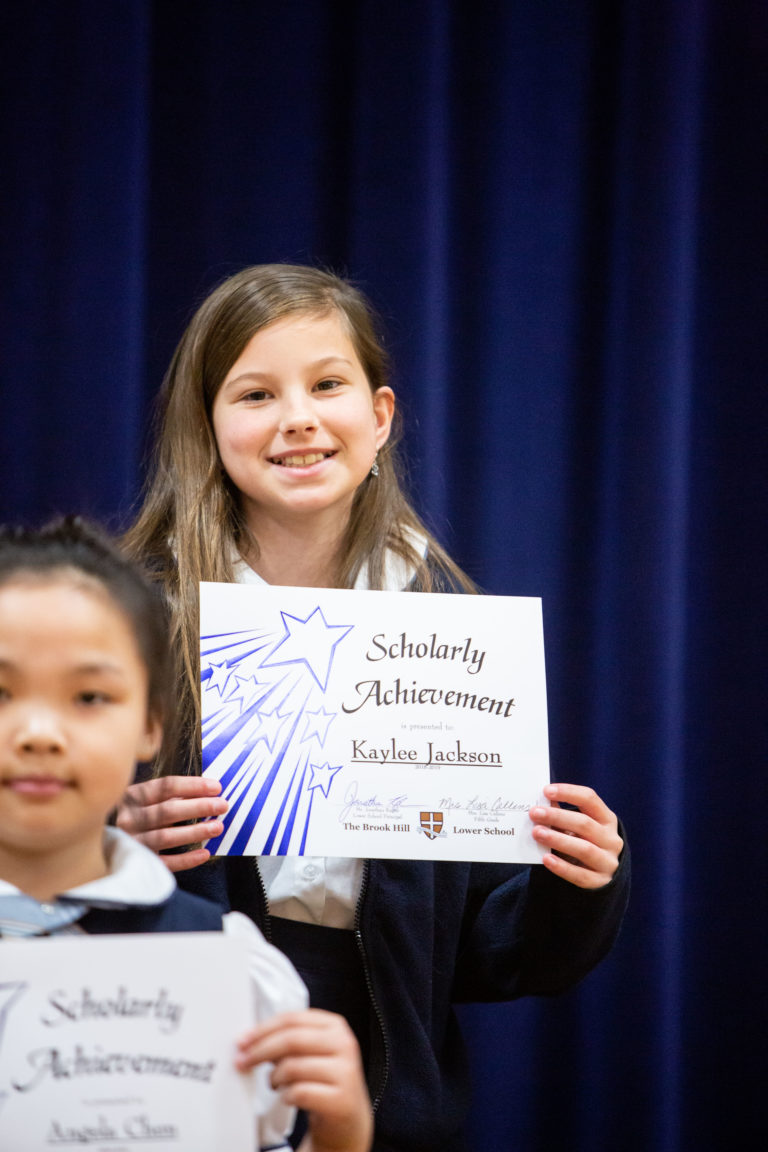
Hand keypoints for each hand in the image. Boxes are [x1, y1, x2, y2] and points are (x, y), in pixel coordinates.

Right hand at [116, 776, 227, 872]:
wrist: (92, 846)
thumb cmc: (127, 816)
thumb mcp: (140, 800)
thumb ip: (164, 796)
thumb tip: (202, 792)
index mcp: (131, 797)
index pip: (165, 787)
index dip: (193, 786)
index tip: (216, 787)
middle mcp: (128, 818)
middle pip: (168, 810)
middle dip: (198, 806)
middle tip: (222, 805)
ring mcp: (130, 842)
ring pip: (166, 836)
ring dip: (195, 831)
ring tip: (218, 827)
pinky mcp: (135, 862)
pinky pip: (163, 863)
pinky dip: (185, 860)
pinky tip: (204, 854)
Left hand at [236, 1009, 372, 1151]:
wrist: (347, 1118)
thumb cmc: (324, 1082)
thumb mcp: (311, 1053)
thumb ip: (289, 1041)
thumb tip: (252, 1041)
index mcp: (334, 1026)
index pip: (292, 1018)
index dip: (263, 1029)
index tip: (244, 1041)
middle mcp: (343, 1044)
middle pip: (291, 1039)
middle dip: (260, 1051)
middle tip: (243, 1062)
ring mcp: (345, 1072)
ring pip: (293, 1066)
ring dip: (274, 1077)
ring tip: (274, 1083)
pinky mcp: (341, 1100)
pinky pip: (300, 1092)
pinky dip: (286, 1096)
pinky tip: (288, 1097)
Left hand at [529, 783, 622, 889]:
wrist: (600, 876)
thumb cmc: (584, 843)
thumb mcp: (578, 827)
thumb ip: (562, 813)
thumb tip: (540, 800)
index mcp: (607, 819)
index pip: (590, 799)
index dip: (568, 792)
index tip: (546, 791)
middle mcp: (611, 839)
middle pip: (585, 824)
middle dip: (558, 816)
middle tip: (534, 813)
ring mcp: (608, 862)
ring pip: (584, 849)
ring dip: (558, 839)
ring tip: (537, 833)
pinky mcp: (600, 882)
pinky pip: (580, 875)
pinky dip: (562, 867)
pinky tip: (546, 858)